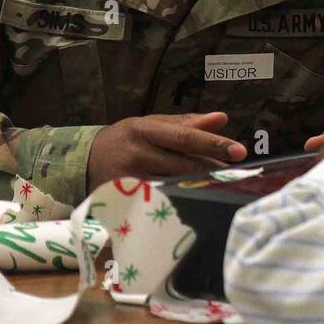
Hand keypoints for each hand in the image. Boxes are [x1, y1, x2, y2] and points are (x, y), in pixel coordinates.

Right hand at [87, 112, 246, 188]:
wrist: (83, 160)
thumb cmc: (127, 140)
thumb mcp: (152, 124)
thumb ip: (187, 124)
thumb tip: (222, 118)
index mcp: (145, 129)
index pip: (186, 137)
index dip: (214, 144)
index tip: (240, 151)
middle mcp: (137, 153)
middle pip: (183, 165)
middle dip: (214, 171)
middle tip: (239, 176)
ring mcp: (129, 179)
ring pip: (174, 186)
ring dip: (200, 188)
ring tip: (222, 189)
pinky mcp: (123, 200)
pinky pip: (158, 203)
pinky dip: (179, 202)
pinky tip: (195, 204)